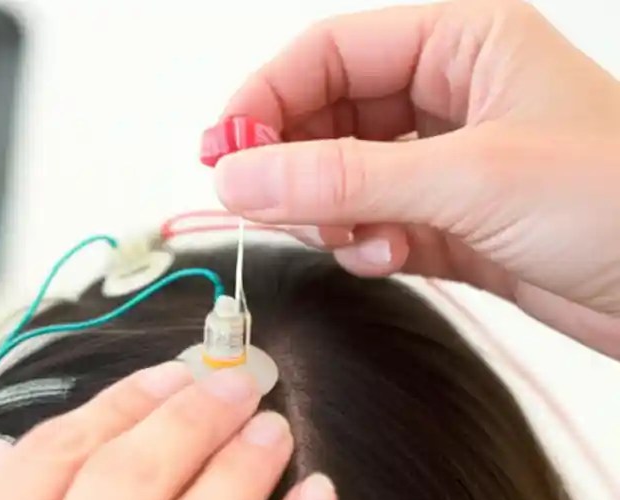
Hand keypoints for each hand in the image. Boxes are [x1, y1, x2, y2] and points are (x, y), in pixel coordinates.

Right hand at [213, 0, 619, 357]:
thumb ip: (343, 180)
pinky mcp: (452, 222)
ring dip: (331, 214)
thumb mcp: (470, 179)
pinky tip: (392, 260)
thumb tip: (237, 177)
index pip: (332, 52)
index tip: (224, 152)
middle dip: (294, 164)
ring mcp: (450, 161)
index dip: (268, 97)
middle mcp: (452, 94)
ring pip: (342, 176)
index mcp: (464, 43)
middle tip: (263, 206)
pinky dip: (365, 246)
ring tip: (356, 241)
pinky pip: (371, 224)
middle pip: (327, 114)